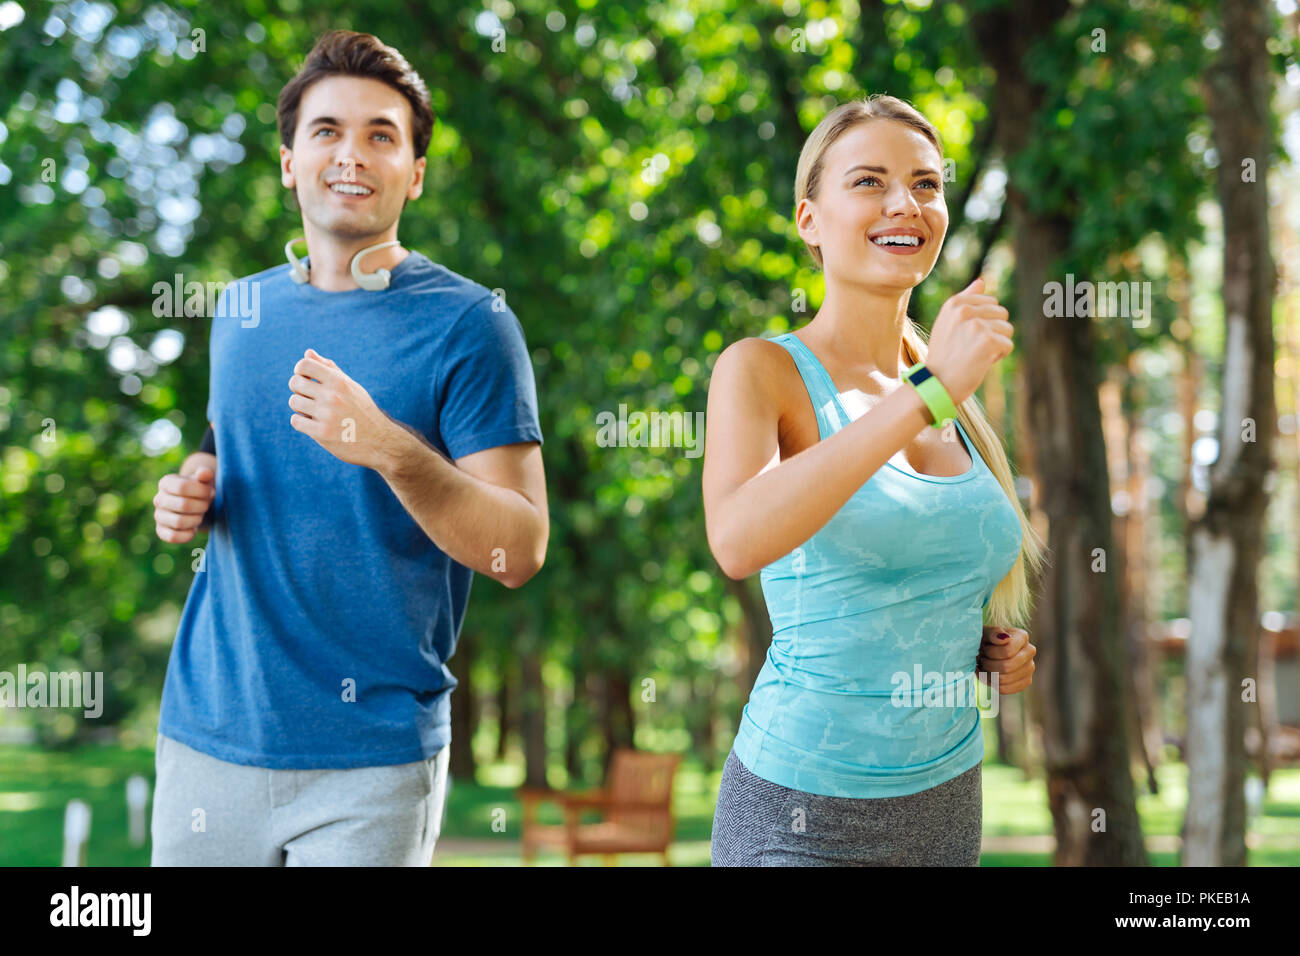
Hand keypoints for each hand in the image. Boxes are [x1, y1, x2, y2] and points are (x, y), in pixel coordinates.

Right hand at [154, 465, 214, 543]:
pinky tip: (193, 529)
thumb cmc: (199, 490)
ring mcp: (158, 516)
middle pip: (183, 505)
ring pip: (179, 522)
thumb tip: (205, 473)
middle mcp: (158, 499)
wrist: (194, 505)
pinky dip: (187, 534)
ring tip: (200, 515)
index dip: (201, 491)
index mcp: (166, 483)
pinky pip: (173, 537)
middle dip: (202, 506)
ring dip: (196, 519)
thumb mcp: (203, 480)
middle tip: (206, 505)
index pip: (183, 486)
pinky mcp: (161, 531)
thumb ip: (205, 474)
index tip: (209, 492)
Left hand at [288, 348, 399, 469]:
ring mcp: (327, 415)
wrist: (380, 441)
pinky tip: (313, 424)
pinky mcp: (322, 433)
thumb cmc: (362, 411)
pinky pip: (296, 421)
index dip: (300, 371)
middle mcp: (333, 396)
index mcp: (339, 382)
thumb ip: (329, 369)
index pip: (304, 364)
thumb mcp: (351, 386)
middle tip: (309, 398)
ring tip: (313, 412)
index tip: (306, 379)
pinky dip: (301, 422)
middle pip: (295, 382)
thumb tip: (308, 353)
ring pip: (294, 402)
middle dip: (298, 389)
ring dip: (300, 407)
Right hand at [924, 277, 1013, 405]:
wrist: (936, 384)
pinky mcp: (988, 342)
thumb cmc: (944, 355)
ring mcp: (976, 326)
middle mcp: (964, 311)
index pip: (991, 302)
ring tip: (976, 354)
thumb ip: (965, 300)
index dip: (984, 321)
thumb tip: (982, 281)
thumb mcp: (948, 323)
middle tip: (972, 347)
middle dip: (993, 332)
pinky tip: (981, 362)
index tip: (966, 336)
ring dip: (996, 344)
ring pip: (1007, 329)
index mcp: (954, 303)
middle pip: (1002, 314)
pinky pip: (1008, 345)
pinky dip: (998, 356)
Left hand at [976, 626, 1035, 694]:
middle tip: (982, 660)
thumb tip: (1005, 638)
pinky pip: (1005, 689)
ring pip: (1004, 679)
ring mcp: (1030, 667)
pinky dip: (992, 684)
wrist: (985, 651)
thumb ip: (993, 633)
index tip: (983, 649)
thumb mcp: (984, 633)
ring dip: (988, 674)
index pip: (1007, 651)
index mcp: (1022, 636)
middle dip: (988, 665)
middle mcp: (1030, 651)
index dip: (990, 653)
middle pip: (1006, 667)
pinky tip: (988, 675)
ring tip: (984, 667)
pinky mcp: (1025, 681)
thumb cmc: (984, 640)